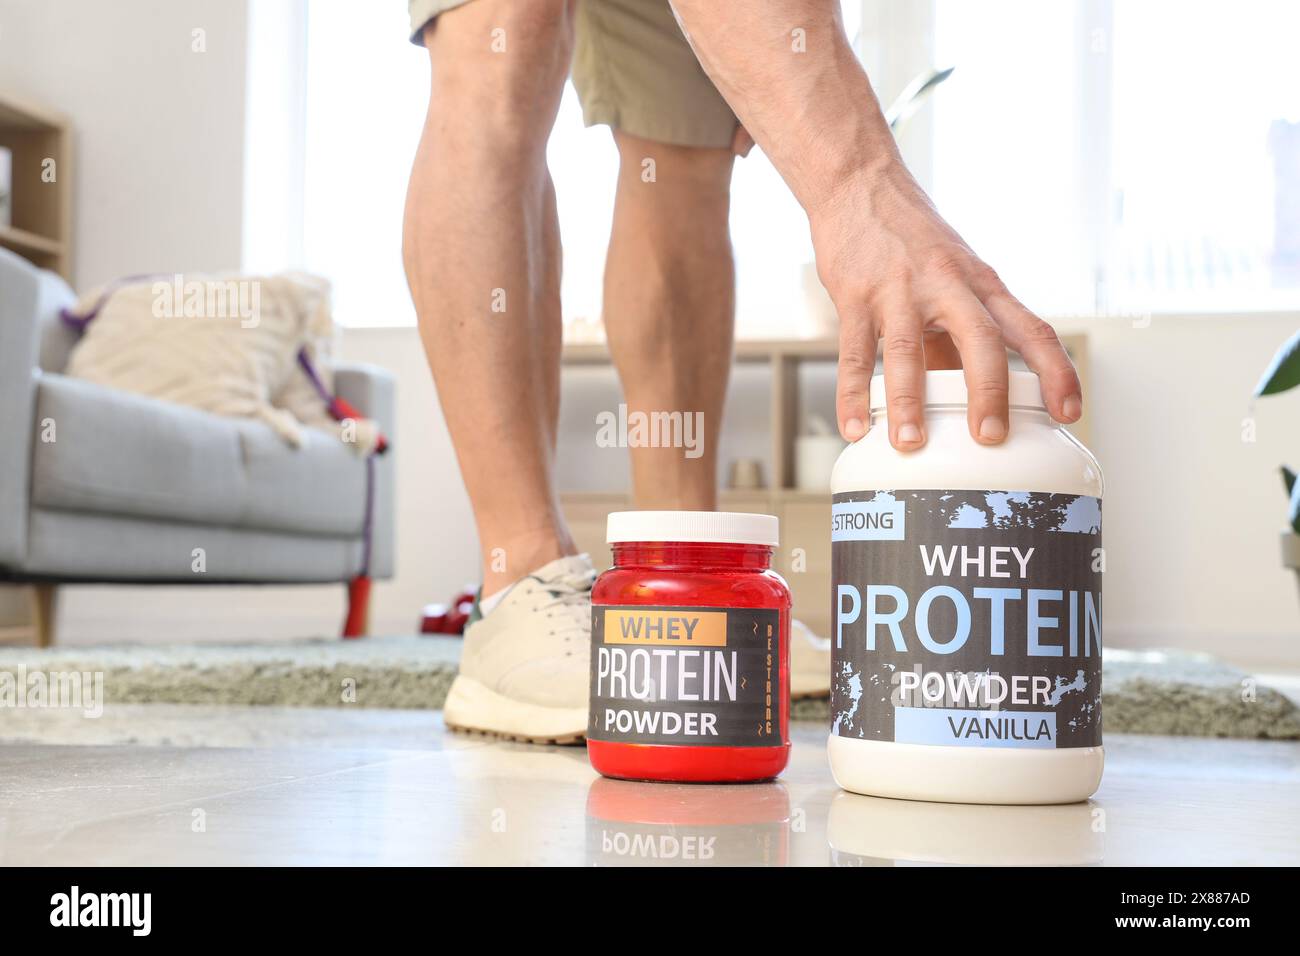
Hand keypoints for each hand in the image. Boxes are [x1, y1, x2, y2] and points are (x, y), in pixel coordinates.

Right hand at [811, 158, 1081, 449]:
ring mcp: (899, 289)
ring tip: (910, 443)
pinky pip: (854, 352)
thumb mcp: (952, 277)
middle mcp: (947, 284)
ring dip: (910, 401)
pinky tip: (856, 426)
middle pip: (981, 340)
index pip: (1032, 328)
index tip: (1069, 412)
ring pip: (908, 350)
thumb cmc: (911, 237)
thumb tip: (967, 395)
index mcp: (980, 283)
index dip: (1056, 372)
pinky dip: (853, 394)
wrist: (860, 185)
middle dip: (989, 393)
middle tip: (990, 437)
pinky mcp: (855, 294)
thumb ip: (960, 334)